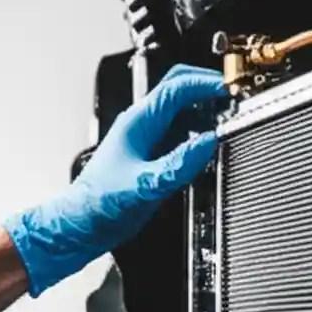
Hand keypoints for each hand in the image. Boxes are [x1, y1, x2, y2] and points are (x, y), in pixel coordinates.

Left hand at [5, 65, 226, 295]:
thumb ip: (178, 164)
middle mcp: (143, 127)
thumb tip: (207, 142)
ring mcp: (148, 141)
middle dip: (207, 90)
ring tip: (226, 124)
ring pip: (182, 114)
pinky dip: (199, 137)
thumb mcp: (143, 185)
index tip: (228, 90)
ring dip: (205, 114)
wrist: (79, 227)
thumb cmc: (97, 204)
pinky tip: (208, 150)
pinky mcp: (152, 159)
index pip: (176, 87)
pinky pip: (180, 138)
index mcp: (137, 123)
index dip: (205, 84)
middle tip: (232, 100)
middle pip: (179, 91)